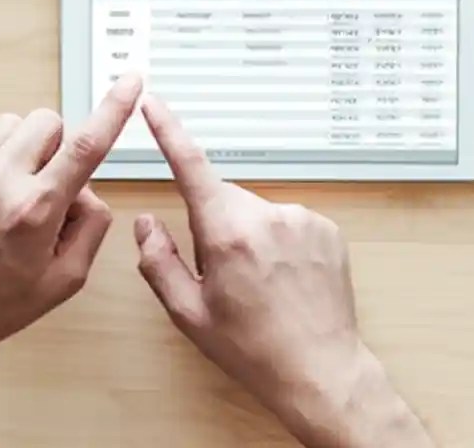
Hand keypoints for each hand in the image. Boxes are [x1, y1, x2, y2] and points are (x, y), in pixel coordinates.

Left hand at [0, 75, 142, 424]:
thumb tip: (87, 186)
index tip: (130, 82)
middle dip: (56, 146)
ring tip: (8, 193)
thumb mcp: (67, 278)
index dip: (114, 108)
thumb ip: (92, 223)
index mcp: (34, 211)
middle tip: (46, 185)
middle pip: (46, 122)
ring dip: (20, 150)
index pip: (86, 146)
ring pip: (9, 125)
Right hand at [133, 96, 433, 447]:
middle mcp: (267, 217)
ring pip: (256, 213)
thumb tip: (148, 225)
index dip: (168, 130)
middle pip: (223, 199)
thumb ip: (158, 263)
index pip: (190, 166)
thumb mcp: (189, 314)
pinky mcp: (326, 228)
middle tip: (224, 277)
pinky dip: (279, 243)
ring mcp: (302, 220)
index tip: (154, 103)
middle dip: (215, 226)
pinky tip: (285, 281)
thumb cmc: (254, 349)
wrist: (320, 370)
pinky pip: (287, 223)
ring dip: (249, 237)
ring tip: (260, 286)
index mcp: (228, 234)